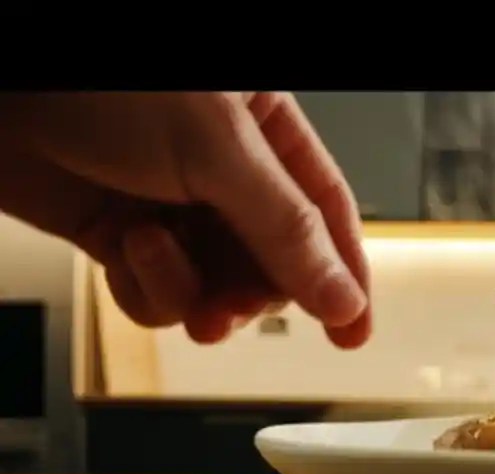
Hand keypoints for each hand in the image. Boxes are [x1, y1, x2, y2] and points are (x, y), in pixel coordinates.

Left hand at [0, 92, 371, 348]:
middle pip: (273, 261)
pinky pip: (159, 292)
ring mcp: (172, 204)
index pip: (326, 211)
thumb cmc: (99, 80)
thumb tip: (341, 298)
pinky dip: (146, 286)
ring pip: (215, 285)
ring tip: (157, 257)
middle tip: (234, 308)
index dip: (344, 274)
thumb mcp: (217, 149)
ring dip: (191, 291)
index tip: (352, 331)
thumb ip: (286, 229)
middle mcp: (225, 167)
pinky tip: (127, 249)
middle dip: (252, 292)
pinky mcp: (120, 233)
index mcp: (265, 125)